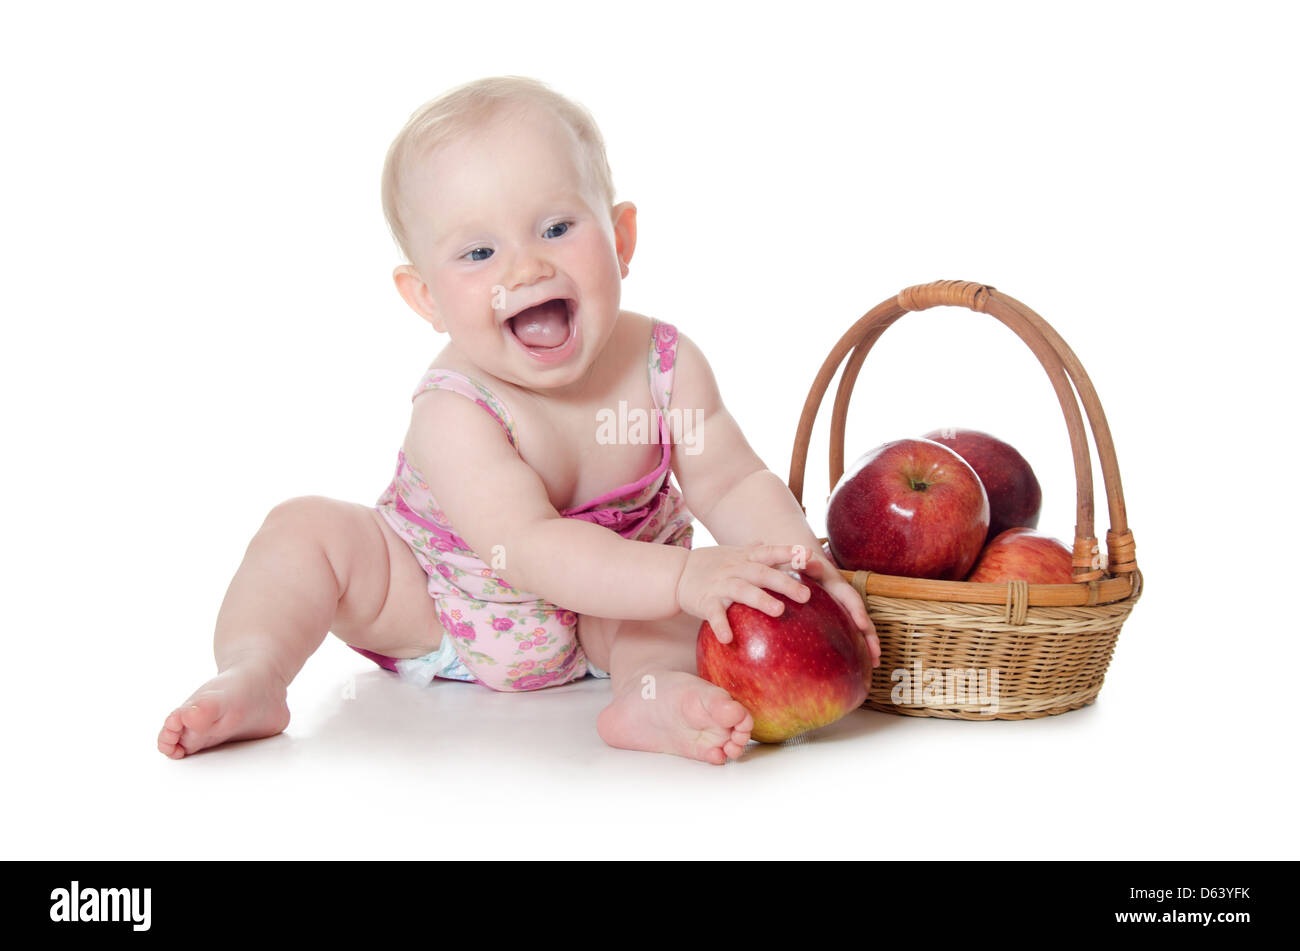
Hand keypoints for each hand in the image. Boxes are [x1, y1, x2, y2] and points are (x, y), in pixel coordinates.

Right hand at [675, 543, 811, 644]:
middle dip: (785, 583)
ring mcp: (720, 585)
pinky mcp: (705, 601)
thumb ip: (758, 549)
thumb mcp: (735, 552)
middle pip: (763, 573)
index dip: (789, 553)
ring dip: (761, 600)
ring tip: (779, 611)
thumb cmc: (713, 564)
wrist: (677, 572)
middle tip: (806, 595)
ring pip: (743, 591)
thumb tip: (781, 543)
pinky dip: (721, 625)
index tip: (810, 555)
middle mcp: (735, 568)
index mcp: (745, 557)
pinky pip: (714, 614)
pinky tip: (728, 639)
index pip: (770, 552)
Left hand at [799, 552, 880, 668]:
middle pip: (860, 615)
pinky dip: (856, 645)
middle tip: (876, 653)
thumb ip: (802, 562)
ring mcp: (841, 607)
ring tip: (875, 663)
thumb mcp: (797, 560)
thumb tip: (808, 561)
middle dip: (869, 634)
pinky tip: (861, 662)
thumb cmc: (795, 563)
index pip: (849, 597)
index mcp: (835, 583)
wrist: (798, 562)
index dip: (857, 610)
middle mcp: (843, 596)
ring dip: (867, 643)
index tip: (862, 625)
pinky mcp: (837, 616)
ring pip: (858, 626)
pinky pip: (849, 630)